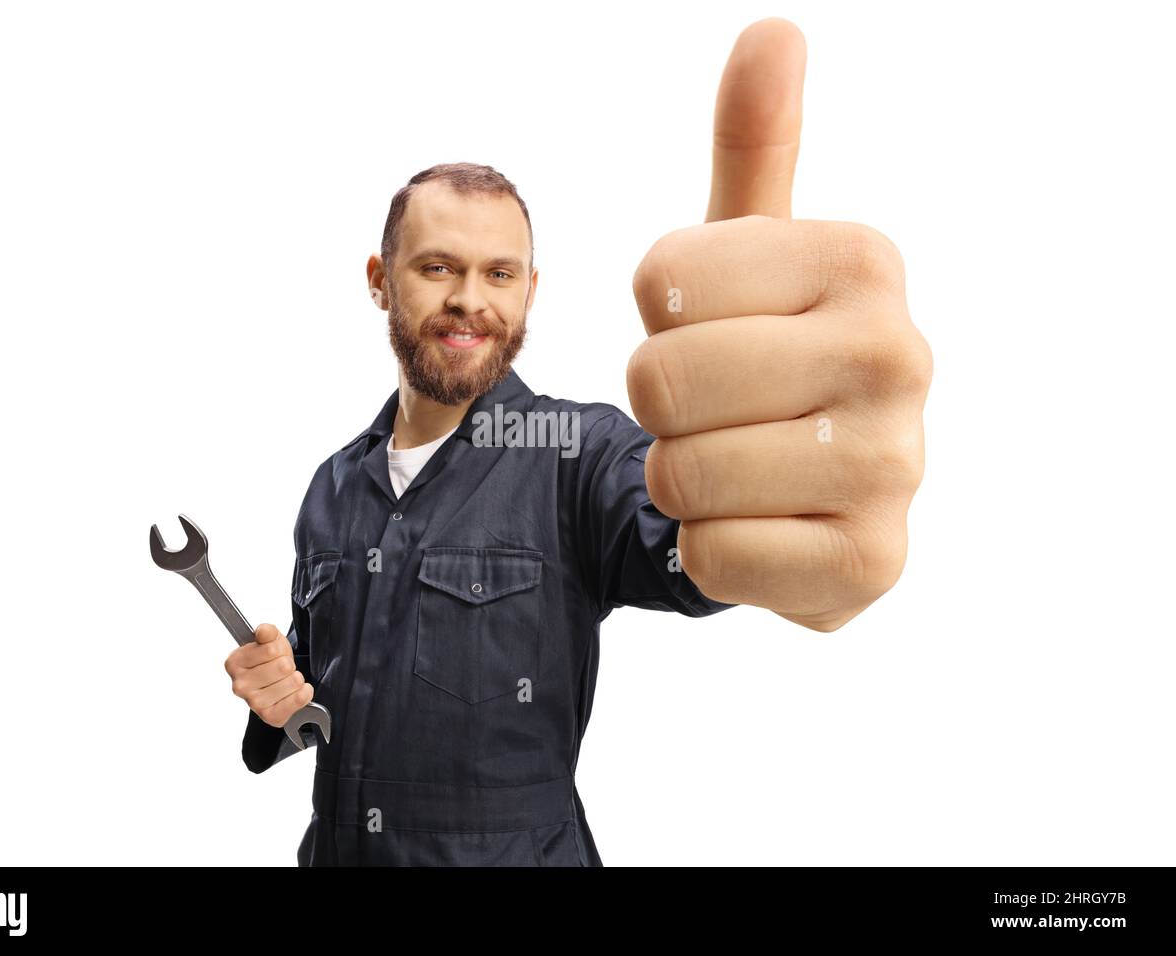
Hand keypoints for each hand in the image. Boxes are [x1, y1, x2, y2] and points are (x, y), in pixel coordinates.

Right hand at [225, 622, 316, 727]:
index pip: (270, 650)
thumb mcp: (271, 640)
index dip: (278, 648)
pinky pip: (297, 700)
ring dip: (296, 679)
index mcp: (234, 663)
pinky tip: (298, 691)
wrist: (279, 682)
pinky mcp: (269, 716)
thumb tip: (263, 631)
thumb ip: (267, 632)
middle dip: (288, 664)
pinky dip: (304, 694)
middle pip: (283, 666)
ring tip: (287, 680)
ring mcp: (253, 703)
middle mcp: (239, 685)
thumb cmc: (272, 660)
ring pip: (292, 682)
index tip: (273, 654)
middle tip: (282, 669)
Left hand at [627, 18, 932, 630]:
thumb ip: (752, 150)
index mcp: (865, 259)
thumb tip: (772, 35)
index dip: (658, 319)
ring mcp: (897, 468)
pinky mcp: (872, 565)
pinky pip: (711, 557)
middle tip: (717, 410)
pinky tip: (762, 529)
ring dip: (680, 479)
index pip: (660, 282)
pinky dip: (707, 551)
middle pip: (661, 378)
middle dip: (660, 407)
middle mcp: (901, 354)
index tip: (713, 330)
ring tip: (740, 466)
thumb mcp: (750, 253)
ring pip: (681, 473)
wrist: (805, 489)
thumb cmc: (760, 353)